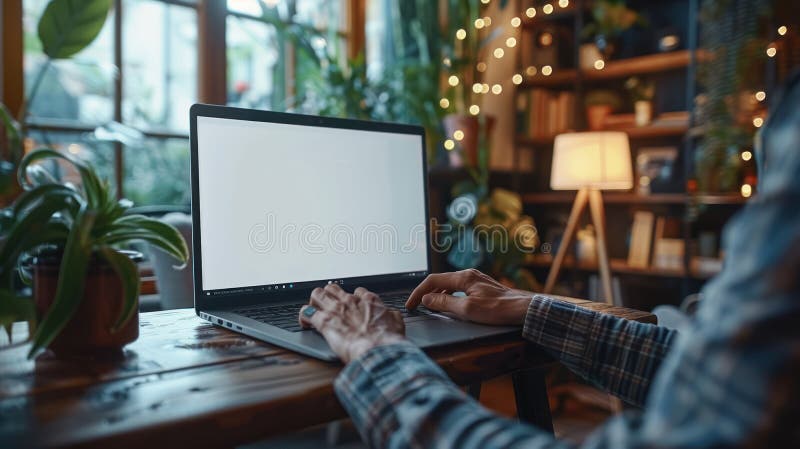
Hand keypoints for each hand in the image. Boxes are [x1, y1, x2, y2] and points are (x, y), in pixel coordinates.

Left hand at [298, 284, 405, 362]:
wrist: (378, 350)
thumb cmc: (388, 340)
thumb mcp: (397, 324)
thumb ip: (393, 316)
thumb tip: (392, 315)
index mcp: (369, 300)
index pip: (356, 292)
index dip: (352, 299)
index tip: (350, 307)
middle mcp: (351, 301)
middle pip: (333, 288)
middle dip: (330, 296)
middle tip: (329, 307)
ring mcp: (336, 310)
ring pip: (317, 294)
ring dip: (315, 301)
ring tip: (315, 311)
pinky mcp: (324, 321)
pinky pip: (307, 312)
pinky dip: (304, 317)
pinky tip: (305, 324)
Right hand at [406, 269, 532, 325]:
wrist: (522, 308)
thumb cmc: (498, 309)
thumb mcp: (467, 309)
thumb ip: (445, 303)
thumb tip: (427, 299)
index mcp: (463, 277)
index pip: (432, 280)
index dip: (418, 293)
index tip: (410, 304)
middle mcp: (469, 275)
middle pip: (439, 281)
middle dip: (425, 292)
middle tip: (415, 305)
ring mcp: (476, 280)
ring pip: (449, 284)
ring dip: (436, 294)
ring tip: (428, 306)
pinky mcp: (481, 287)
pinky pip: (458, 288)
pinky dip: (448, 295)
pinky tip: (448, 304)